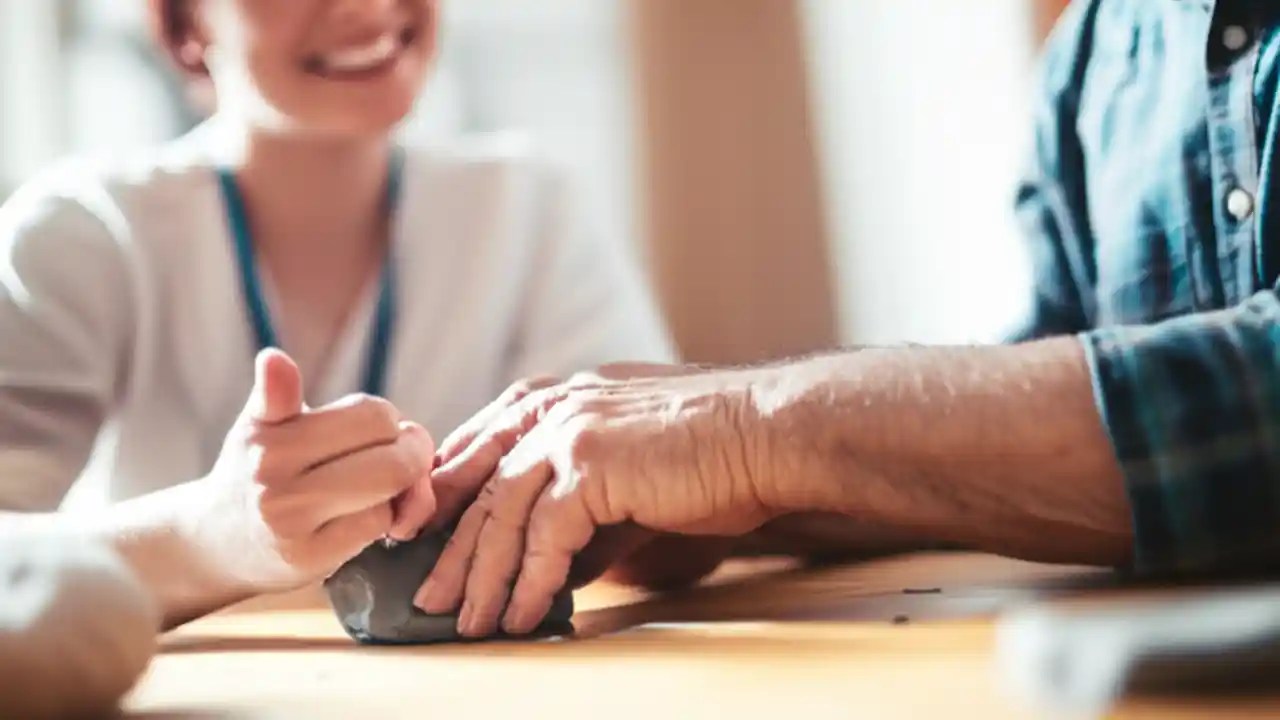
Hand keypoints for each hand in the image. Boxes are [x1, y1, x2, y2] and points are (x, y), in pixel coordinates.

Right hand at [188, 349, 435, 594]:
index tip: (382, 430)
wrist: (215, 545)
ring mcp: (290, 523)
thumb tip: (273, 357)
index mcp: (271, 436)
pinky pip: (377, 528)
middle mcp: (274, 480)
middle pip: (394, 461)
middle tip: (403, 457)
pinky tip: (369, 515)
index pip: (371, 415)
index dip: (390, 421)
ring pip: (389, 495)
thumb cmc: (254, 474)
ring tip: (387, 486)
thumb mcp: (259, 425)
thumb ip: (278, 394)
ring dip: (401, 489)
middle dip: (412, 455)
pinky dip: (385, 519)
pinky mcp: (307, 559)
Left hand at [404, 365, 811, 637]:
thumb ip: (585, 513)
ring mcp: (570, 431)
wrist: (767, 434)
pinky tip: (522, 617)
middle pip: (481, 485)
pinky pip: (543, 537)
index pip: (483, 446)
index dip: (449, 495)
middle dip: (451, 548)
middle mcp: (556, 407)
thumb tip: (553, 569)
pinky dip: (529, 583)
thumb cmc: (713, 455)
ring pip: (502, 515)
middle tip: (428, 597)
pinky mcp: (591, 465)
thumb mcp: (632, 476)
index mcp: (563, 397)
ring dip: (482, 577)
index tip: (424, 539)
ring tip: (470, 624)